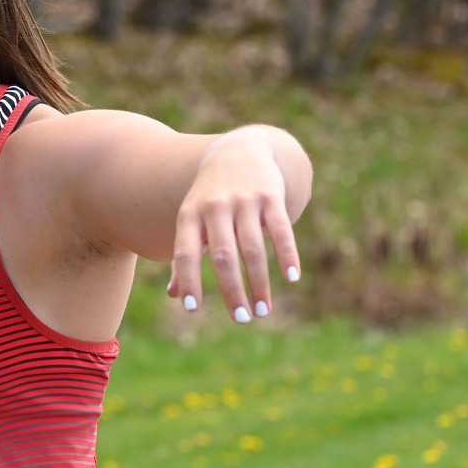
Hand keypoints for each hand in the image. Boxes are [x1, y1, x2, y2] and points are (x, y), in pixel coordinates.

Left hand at [165, 129, 302, 323]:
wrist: (240, 149)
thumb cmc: (211, 195)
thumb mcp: (192, 218)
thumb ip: (186, 255)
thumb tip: (175, 296)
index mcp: (190, 215)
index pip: (186, 252)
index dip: (188, 279)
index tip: (193, 309)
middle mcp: (216, 207)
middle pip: (223, 255)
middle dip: (231, 289)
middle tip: (240, 318)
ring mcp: (244, 201)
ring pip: (253, 248)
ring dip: (259, 282)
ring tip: (262, 310)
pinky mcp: (271, 196)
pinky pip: (280, 230)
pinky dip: (287, 255)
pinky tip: (292, 278)